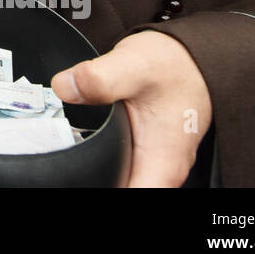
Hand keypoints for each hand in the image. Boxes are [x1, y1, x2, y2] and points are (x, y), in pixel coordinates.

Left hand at [52, 30, 211, 187]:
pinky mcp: (145, 154)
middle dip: (97, 182)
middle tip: (68, 169)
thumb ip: (98, 78)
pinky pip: (122, 171)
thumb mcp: (134, 65)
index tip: (80, 179)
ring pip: (123, 183)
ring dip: (100, 175)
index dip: (103, 188)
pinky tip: (86, 149)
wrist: (190, 56)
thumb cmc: (173, 65)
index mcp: (161, 164)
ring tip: (75, 158)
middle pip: (123, 192)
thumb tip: (64, 87)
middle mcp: (161, 171)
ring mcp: (153, 164)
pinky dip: (104, 164)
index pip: (132, 197)